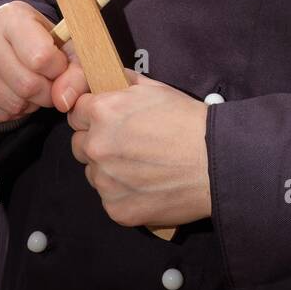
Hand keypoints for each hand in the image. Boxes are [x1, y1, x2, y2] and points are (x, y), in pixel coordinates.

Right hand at [0, 1, 70, 121]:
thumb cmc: (32, 38)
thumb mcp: (59, 41)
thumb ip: (75, 67)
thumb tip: (65, 100)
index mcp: (11, 16)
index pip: (42, 57)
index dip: (58, 70)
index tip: (57, 65)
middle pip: (28, 85)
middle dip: (46, 93)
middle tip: (47, 84)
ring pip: (12, 104)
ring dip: (30, 104)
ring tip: (30, 87)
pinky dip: (11, 112)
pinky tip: (12, 94)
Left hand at [64, 67, 211, 228]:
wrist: (214, 161)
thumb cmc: (188, 121)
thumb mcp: (154, 88)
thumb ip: (123, 83)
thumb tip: (107, 80)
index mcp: (102, 112)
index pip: (76, 112)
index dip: (93, 114)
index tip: (109, 120)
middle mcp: (96, 147)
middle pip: (79, 144)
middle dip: (98, 142)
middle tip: (128, 143)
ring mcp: (105, 181)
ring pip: (94, 173)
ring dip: (109, 169)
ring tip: (142, 166)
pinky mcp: (116, 209)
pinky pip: (109, 198)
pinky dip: (123, 193)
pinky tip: (147, 185)